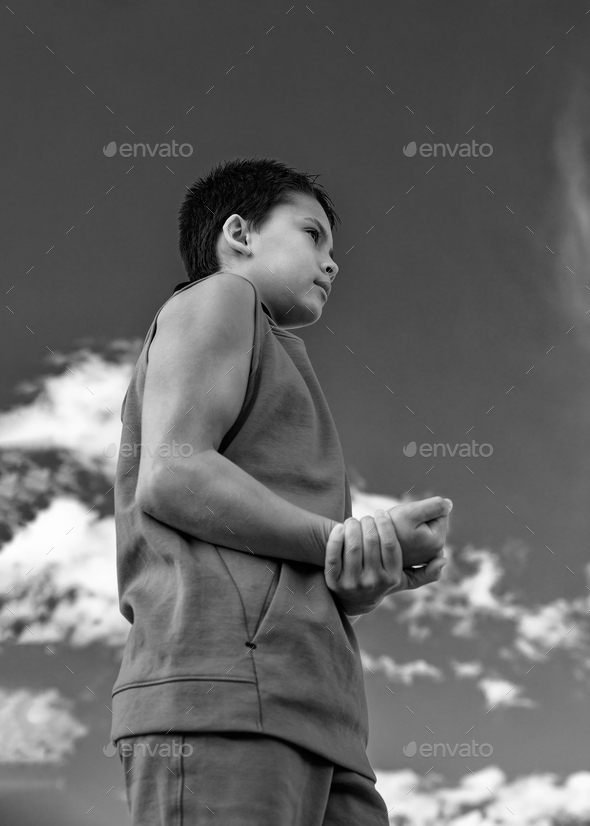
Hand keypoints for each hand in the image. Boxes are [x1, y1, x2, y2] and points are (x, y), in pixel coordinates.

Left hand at [324, 511, 446, 616]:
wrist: (353, 600)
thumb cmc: (383, 581)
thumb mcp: (404, 581)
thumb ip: (426, 572)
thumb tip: (443, 559)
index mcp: (392, 578)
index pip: (390, 545)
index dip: (385, 524)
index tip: (382, 513)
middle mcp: (372, 582)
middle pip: (370, 542)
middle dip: (369, 522)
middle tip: (367, 516)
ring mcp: (351, 583)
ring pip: (353, 546)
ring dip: (353, 526)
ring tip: (355, 520)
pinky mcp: (333, 582)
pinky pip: (333, 554)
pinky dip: (336, 537)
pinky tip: (340, 527)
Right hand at [387, 496, 452, 567]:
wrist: (367, 545)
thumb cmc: (388, 528)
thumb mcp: (412, 512)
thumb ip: (435, 506)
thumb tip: (449, 504)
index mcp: (438, 543)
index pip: (440, 513)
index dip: (423, 509)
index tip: (409, 518)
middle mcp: (434, 554)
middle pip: (433, 522)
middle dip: (418, 518)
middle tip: (402, 525)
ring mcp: (424, 558)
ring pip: (424, 528)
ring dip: (412, 525)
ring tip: (398, 531)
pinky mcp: (414, 557)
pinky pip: (415, 536)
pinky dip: (408, 533)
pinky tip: (398, 539)